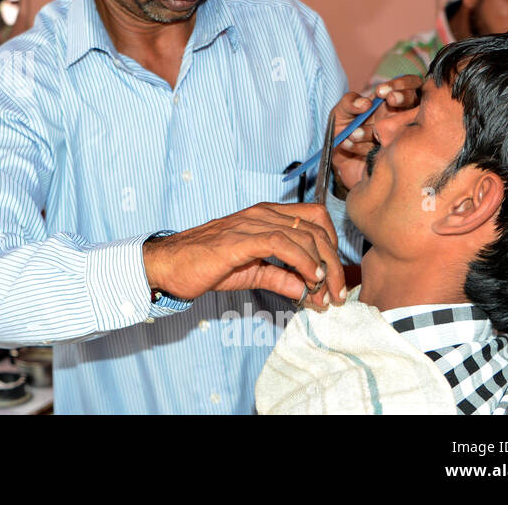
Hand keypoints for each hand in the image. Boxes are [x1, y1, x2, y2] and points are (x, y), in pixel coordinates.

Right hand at [143, 202, 345, 306]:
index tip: (334, 275)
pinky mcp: (241, 239)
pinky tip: (309, 280)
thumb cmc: (204, 265)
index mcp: (265, 216)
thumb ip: (281, 277)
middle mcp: (262, 214)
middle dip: (334, 262)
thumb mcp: (251, 273)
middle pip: (316, 228)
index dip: (331, 244)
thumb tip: (307, 290)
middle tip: (337, 293)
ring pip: (304, 235)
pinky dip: (303, 262)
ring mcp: (251, 224)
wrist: (170, 265)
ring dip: (323, 267)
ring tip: (324, 294)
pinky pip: (283, 244)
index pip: (314, 217)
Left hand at [331, 75, 421, 193]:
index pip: (411, 85)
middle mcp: (404, 117)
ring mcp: (403, 136)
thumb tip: (366, 104)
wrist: (339, 158)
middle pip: (418, 102)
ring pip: (408, 127)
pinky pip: (390, 149)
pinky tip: (348, 145)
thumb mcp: (340, 113)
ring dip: (383, 127)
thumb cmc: (343, 130)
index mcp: (392, 102)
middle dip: (405, 98)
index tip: (382, 91)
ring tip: (354, 133)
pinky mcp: (396, 155)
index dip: (401, 85)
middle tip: (390, 100)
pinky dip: (365, 147)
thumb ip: (349, 103)